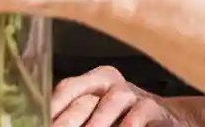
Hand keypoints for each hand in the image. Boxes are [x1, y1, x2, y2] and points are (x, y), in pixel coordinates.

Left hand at [51, 66, 187, 126]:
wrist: (167, 120)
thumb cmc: (122, 121)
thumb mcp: (96, 115)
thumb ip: (73, 116)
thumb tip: (44, 122)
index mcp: (94, 82)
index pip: (67, 88)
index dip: (52, 107)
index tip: (37, 121)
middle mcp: (114, 84)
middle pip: (86, 99)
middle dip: (68, 121)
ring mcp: (136, 96)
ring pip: (113, 102)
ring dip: (97, 122)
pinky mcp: (156, 109)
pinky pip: (140, 114)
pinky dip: (128, 125)